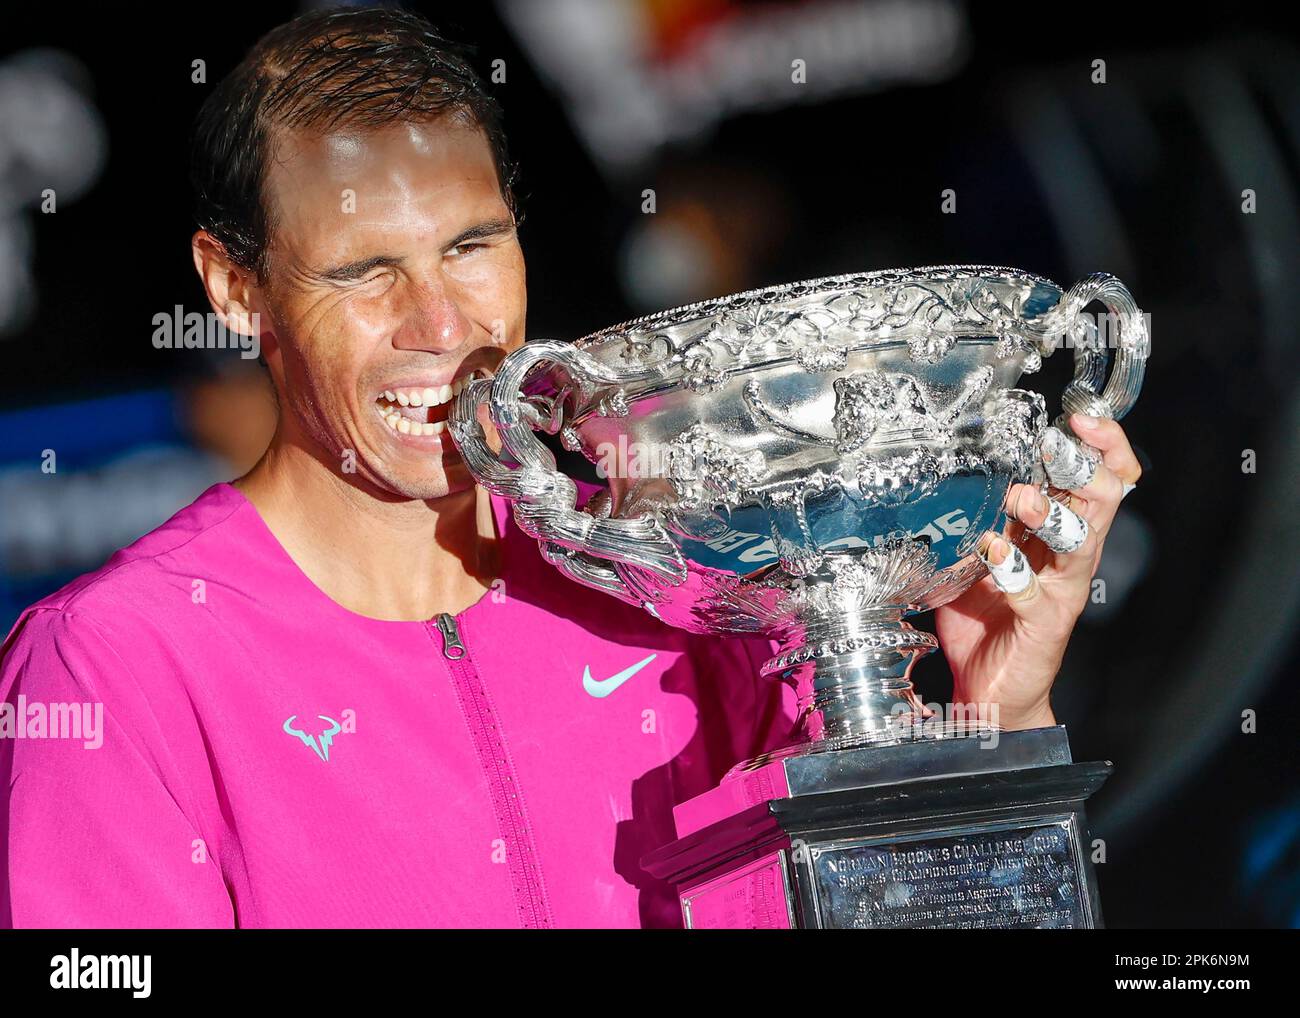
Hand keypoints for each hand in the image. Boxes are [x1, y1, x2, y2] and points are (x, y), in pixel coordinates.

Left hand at [934, 413, 1142, 730]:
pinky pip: (1034, 593)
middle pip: (1103, 500)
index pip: (1100, 478)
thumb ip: (979, 515)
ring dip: (1051, 513)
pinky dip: (1013, 570)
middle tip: (1056, 443)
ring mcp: (1061, 590)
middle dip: (1083, 465)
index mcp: (1060, 532)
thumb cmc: (988, 618)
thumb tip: (953, 470)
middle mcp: (1070, 557)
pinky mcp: (1044, 624)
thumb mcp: (981, 553)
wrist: (990, 689)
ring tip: (1023, 496)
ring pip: (1079, 541)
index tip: (1078, 414)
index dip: (1101, 445)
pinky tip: (992, 551)